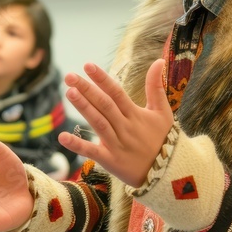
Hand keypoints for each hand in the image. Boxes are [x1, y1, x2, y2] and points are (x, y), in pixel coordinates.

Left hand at [58, 59, 172, 186]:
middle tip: (69, 76)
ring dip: (84, 108)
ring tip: (69, 93)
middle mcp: (125, 127)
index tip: (87, 65)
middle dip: (87, 89)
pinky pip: (93, 152)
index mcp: (135, 114)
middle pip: (104, 105)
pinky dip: (78, 145)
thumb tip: (159, 60)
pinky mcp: (111, 161)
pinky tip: (62, 137)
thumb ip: (156, 86)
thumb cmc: (163, 139)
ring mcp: (117, 144)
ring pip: (98, 123)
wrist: (169, 172)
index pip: (116, 92)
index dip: (102, 79)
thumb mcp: (162, 112)